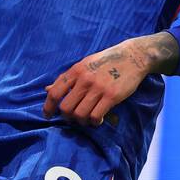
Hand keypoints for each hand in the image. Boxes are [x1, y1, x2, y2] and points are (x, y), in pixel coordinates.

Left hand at [43, 34, 177, 125]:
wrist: (133, 56)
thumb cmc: (106, 61)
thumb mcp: (84, 65)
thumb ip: (67, 78)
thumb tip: (47, 89)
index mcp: (75, 70)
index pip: (55, 92)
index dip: (48, 107)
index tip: (47, 116)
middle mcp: (84, 79)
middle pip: (66, 108)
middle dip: (67, 117)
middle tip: (73, 118)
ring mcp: (98, 88)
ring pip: (80, 115)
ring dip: (82, 122)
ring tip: (87, 119)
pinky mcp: (111, 96)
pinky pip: (96, 117)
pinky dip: (95, 122)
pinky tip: (98, 119)